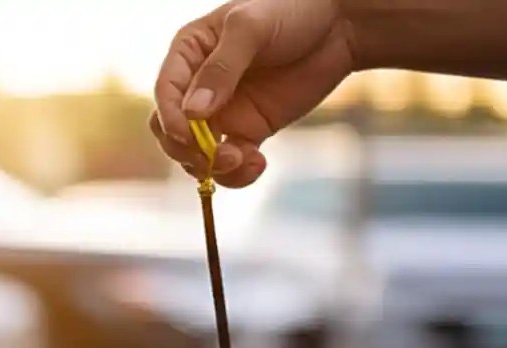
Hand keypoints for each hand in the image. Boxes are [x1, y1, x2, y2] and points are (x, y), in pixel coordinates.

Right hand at [150, 0, 358, 187]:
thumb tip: (192, 113)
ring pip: (196, 152)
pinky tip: (258, 164)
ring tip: (242, 162)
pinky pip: (230, 162)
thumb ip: (221, 69)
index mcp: (189, 53)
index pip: (166, 92)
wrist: (340, 25)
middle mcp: (199, 85)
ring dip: (212, 166)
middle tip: (216, 158)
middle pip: (172, 129)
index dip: (171, 118)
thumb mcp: (252, 29)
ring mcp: (223, 111)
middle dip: (187, 149)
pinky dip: (237, 173)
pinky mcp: (248, 130)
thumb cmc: (292, 10)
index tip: (188, 136)